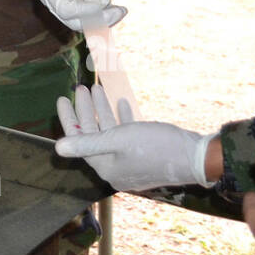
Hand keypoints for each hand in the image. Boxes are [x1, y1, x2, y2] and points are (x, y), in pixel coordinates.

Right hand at [35, 0, 126, 30]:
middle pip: (72, 19)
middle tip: (119, 11)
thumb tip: (94, 1)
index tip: (106, 0)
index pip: (65, 8)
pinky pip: (88, 17)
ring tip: (122, 10)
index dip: (86, 10)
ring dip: (103, 20)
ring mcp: (63, 0)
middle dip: (97, 19)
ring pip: (81, 22)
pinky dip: (103, 16)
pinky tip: (117, 10)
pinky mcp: (76, 2)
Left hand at [54, 84, 212, 190]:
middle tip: (81, 87)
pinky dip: (122, 119)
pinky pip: (127, 135)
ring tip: (96, 88)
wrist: (196, 158)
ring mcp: (130, 162)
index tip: (62, 97)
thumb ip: (87, 143)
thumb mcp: (118, 140)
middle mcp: (115, 167)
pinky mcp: (144, 156)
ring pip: (109, 132)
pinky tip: (121, 101)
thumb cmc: (156, 148)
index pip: (78, 141)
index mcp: (105, 167)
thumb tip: (58, 148)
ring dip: (103, 110)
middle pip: (93, 135)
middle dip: (86, 110)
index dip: (69, 118)